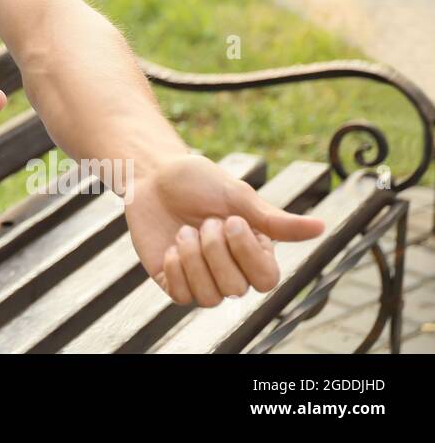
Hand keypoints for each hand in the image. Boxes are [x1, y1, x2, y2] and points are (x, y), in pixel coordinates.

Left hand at [122, 153, 326, 306]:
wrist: (152, 176)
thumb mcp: (237, 196)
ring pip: (210, 298)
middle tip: (204, 222)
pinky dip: (175, 269)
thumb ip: (275, 220)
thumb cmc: (198, 182)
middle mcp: (231, 270)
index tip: (231, 220)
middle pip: (235, 289)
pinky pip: (181, 296)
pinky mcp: (173, 281)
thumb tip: (322, 227)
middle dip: (215, 250)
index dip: (247, 254)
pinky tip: (170, 246)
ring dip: (193, 259)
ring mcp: (201, 278)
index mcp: (254, 251)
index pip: (267, 280)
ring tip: (185, 231)